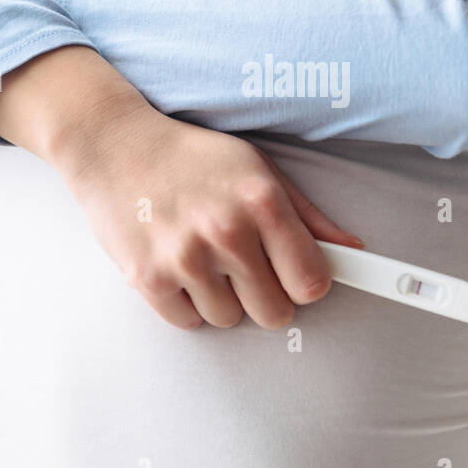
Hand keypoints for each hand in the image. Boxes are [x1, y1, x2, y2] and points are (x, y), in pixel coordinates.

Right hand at [53, 103, 363, 331]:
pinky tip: (177, 266)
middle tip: (244, 268)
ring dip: (221, 298)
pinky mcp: (148, 278)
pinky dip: (186, 304)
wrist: (114, 145)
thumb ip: (308, 216)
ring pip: (229, 320)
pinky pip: (188, 323)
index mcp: (261, 202)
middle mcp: (227, 232)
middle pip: (274, 314)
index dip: (306, 284)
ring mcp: (185, 258)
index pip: (312, 282)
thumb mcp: (258, 169)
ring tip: (203, 256)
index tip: (294, 275)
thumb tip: (353, 249)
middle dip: (265, 297)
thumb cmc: (193, 157)